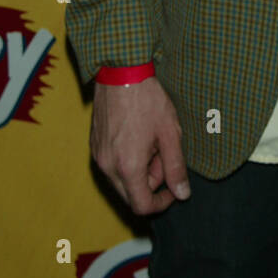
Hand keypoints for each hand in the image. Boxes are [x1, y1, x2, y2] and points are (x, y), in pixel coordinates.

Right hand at [90, 76, 190, 215]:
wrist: (120, 72)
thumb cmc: (147, 100)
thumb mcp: (170, 134)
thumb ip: (176, 167)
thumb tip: (183, 194)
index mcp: (128, 167)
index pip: (142, 206)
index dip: (162, 202)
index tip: (174, 187)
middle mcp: (108, 167)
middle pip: (131, 195)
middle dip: (151, 183)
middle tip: (163, 154)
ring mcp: (98, 156)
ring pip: (121, 180)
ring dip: (139, 171)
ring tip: (151, 141)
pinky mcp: (94, 145)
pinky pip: (112, 166)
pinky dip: (127, 161)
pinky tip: (137, 136)